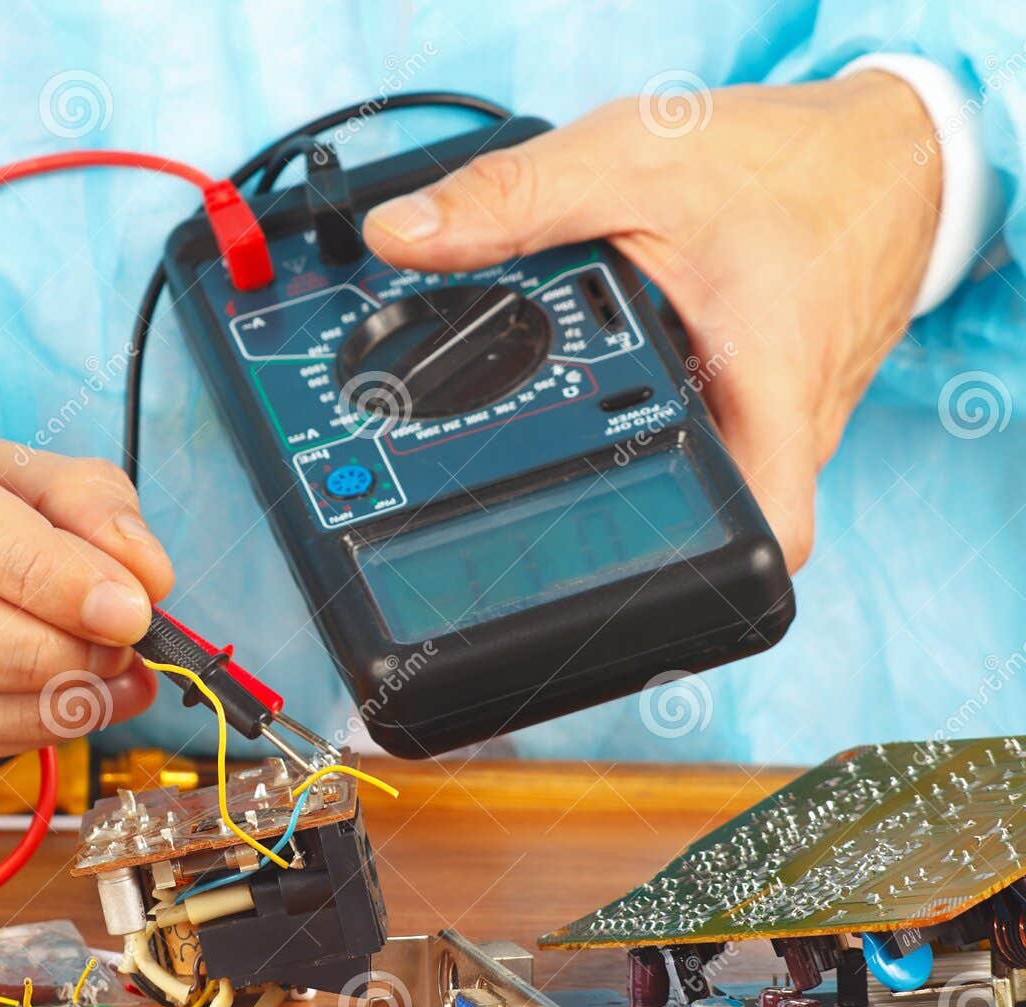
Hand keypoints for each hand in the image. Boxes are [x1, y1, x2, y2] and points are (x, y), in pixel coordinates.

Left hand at [364, 71, 940, 569]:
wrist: (883, 155)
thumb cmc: (784, 162)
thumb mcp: (631, 161)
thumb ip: (514, 201)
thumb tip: (400, 237)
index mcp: (768, 389)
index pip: (760, 538)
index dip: (685, 574)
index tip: (586, 549)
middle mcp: (779, 431)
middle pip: (689, 512)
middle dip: (593, 495)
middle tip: (505, 455)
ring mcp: (771, 427)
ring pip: (685, 472)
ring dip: (611, 447)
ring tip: (535, 409)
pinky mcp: (759, 408)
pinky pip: (692, 435)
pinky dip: (634, 410)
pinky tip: (582, 375)